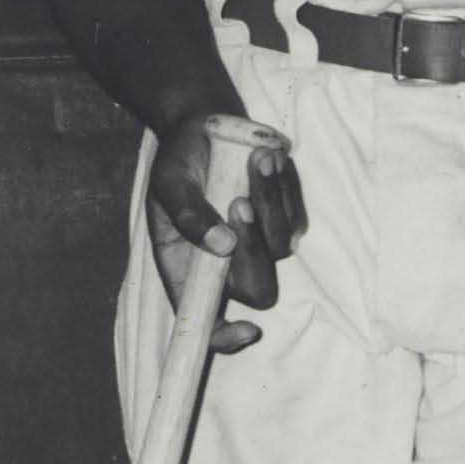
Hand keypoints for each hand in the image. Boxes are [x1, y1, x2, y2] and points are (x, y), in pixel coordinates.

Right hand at [146, 113, 306, 354]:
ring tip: (256, 161)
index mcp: (190, 270)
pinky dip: (282, 187)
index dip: (226, 337)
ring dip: (269, 204)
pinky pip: (296, 216)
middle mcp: (228, 266)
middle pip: (259, 290)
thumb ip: (187, 215)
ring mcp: (261, 243)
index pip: (208, 321)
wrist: (202, 127)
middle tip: (237, 202)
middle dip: (254, 251)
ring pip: (281, 246)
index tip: (247, 329)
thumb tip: (220, 246)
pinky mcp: (285, 218)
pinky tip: (266, 158)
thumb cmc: (179, 163)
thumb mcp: (168, 184)